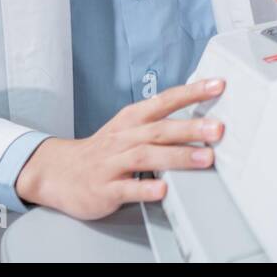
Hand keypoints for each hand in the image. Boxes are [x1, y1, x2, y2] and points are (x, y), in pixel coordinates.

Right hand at [14, 78, 225, 219]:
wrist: (57, 172)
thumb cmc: (102, 150)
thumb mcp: (128, 128)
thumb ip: (160, 122)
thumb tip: (202, 116)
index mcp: (132, 120)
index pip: (164, 100)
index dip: (191, 92)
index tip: (217, 86)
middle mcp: (123, 138)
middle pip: (159, 129)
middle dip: (191, 128)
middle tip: (219, 129)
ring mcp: (112, 163)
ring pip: (146, 156)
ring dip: (177, 156)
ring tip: (205, 158)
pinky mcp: (104, 189)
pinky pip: (126, 188)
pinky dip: (145, 188)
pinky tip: (163, 190)